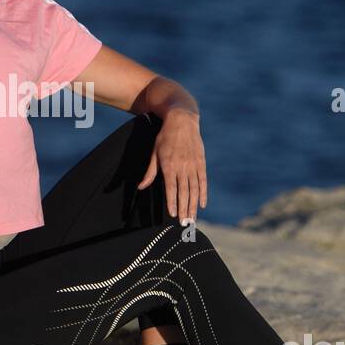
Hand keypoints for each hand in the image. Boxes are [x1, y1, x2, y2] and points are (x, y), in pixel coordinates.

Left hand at [136, 109, 206, 224]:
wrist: (182, 120)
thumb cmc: (164, 137)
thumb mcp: (154, 152)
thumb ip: (150, 172)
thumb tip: (141, 187)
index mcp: (169, 165)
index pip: (171, 188)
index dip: (172, 202)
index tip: (173, 214)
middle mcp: (182, 166)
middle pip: (184, 192)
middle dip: (184, 208)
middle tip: (185, 223)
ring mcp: (193, 165)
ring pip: (195, 189)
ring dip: (194, 205)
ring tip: (192, 218)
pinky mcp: (201, 162)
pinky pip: (203, 181)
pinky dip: (203, 193)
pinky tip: (202, 204)